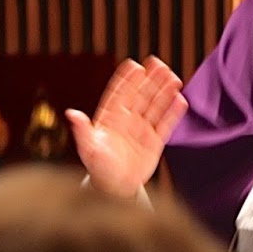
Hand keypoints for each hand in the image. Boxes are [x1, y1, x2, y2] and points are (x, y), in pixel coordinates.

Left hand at [69, 55, 186, 198]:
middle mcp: (126, 120)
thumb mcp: (88, 149)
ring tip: (173, 77)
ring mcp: (141, 130)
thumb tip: (72, 114)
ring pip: (154, 106)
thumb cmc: (98, 167)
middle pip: (140, 95)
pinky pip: (165, 124)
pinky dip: (172, 113)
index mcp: (109, 118)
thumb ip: (83, 131)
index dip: (126, 80)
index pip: (119, 94)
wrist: (114, 188)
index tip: (134, 64)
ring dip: (163, 92)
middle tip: (158, 63)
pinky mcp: (154, 142)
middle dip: (149, 80)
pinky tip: (180, 99)